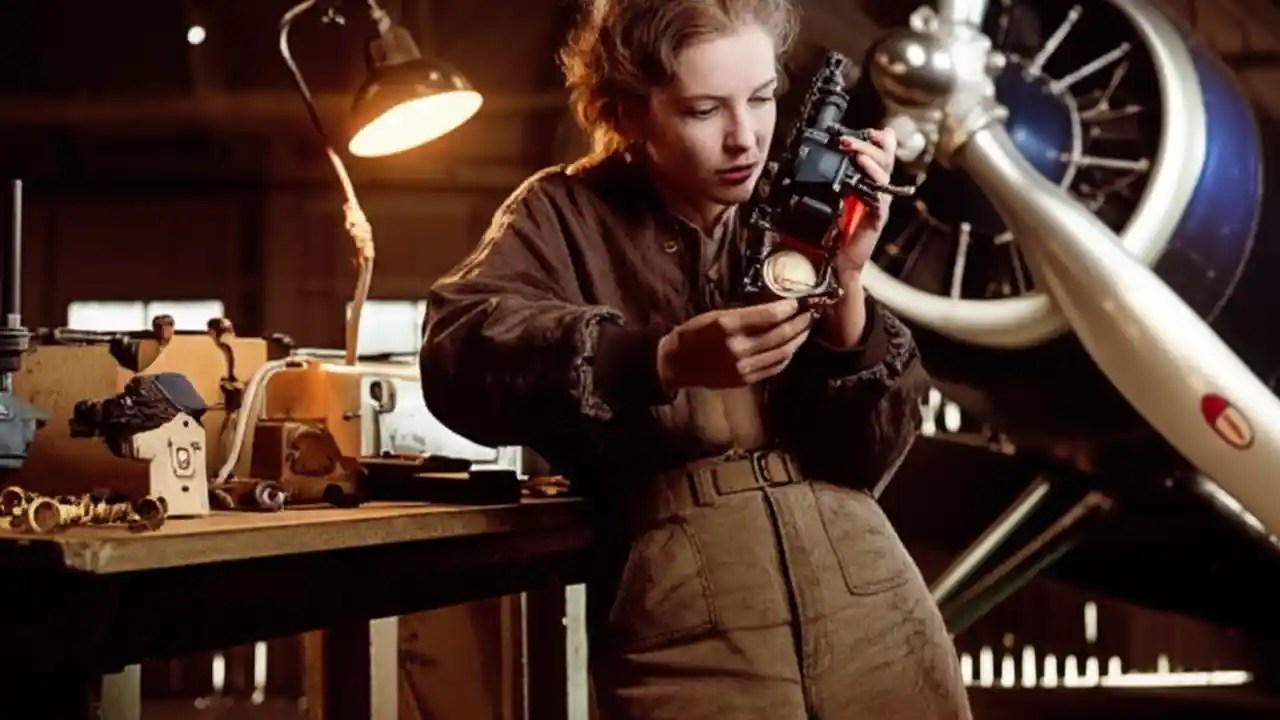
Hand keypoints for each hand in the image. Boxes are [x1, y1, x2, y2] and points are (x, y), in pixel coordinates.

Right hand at [657, 299, 812, 391]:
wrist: (677, 363)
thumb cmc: (694, 333)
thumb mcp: (717, 314)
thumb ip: (746, 314)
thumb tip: (776, 309)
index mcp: (729, 325)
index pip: (769, 315)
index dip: (789, 308)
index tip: (800, 302)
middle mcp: (738, 347)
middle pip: (780, 334)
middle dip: (799, 323)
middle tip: (810, 314)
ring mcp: (743, 367)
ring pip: (782, 352)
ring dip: (797, 340)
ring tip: (805, 330)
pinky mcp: (745, 380)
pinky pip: (774, 368)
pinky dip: (786, 357)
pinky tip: (791, 348)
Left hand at [835, 127, 897, 276]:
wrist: (840, 262)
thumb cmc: (837, 231)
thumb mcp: (833, 199)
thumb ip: (833, 180)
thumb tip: (818, 157)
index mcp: (870, 183)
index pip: (882, 153)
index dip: (879, 139)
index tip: (868, 130)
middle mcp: (878, 190)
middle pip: (884, 158)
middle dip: (867, 144)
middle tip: (847, 140)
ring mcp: (880, 203)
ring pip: (884, 173)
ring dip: (869, 158)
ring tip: (856, 152)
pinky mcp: (877, 218)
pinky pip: (879, 197)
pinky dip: (873, 183)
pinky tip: (864, 173)